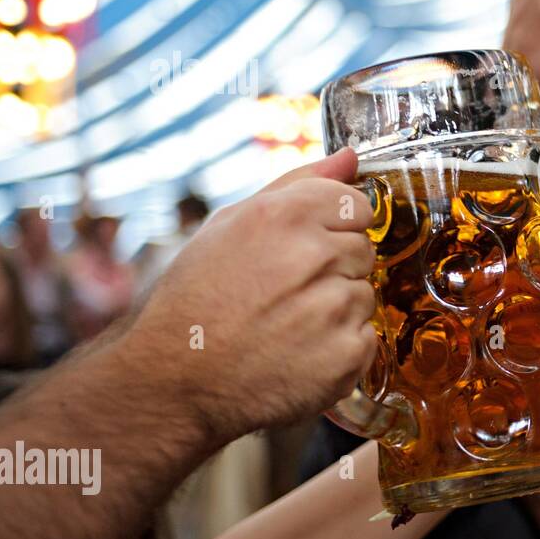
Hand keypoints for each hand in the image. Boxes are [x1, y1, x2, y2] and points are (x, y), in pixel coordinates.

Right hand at [121, 150, 376, 442]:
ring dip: (337, 312)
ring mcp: (334, 308)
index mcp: (286, 215)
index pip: (357, 206)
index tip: (303, 252)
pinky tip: (299, 356)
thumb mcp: (232, 225)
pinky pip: (366, 341)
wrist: (173, 381)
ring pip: (365, 297)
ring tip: (287, 328)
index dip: (333, 230)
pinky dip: (340, 351)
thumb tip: (351, 157)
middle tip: (284, 296)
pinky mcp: (346, 356)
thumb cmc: (199, 298)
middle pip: (363, 251)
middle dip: (333, 271)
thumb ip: (299, 184)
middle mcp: (315, 256)